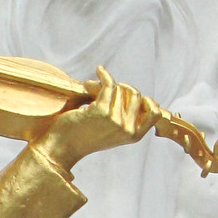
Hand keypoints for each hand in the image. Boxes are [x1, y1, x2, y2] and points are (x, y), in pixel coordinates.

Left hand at [42, 67, 159, 171]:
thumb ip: (124, 116)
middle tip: (103, 90)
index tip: (134, 97)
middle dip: (120, 87)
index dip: (148, 101)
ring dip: (105, 84)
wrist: (62, 147)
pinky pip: (109, 84)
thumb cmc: (84, 136)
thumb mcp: (111, 130)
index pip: (155, 113)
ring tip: (91, 89)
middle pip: (135, 94)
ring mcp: (116, 121)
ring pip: (120, 89)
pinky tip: (98, 70)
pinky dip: (104, 74)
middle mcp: (127, 130)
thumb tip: (128, 88)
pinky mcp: (101, 112)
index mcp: (133, 136)